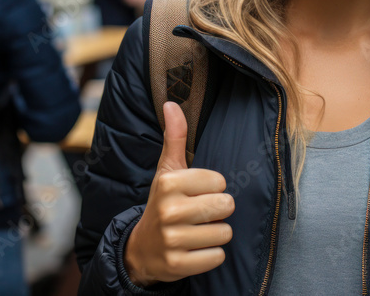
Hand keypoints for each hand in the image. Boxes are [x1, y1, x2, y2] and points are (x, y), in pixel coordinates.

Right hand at [124, 102, 233, 285]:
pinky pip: (218, 257)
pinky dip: (211, 256)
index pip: (220, 181)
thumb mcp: (167, 170)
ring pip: (225, 233)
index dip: (213, 189)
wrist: (142, 249)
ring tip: (196, 232)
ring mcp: (172, 239)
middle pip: (227, 206)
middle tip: (200, 214)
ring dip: (216, 234)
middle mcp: (169, 210)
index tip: (196, 194)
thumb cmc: (163, 203)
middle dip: (219, 212)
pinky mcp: (178, 265)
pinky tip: (194, 250)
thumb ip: (175, 137)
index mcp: (169, 182)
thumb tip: (171, 103)